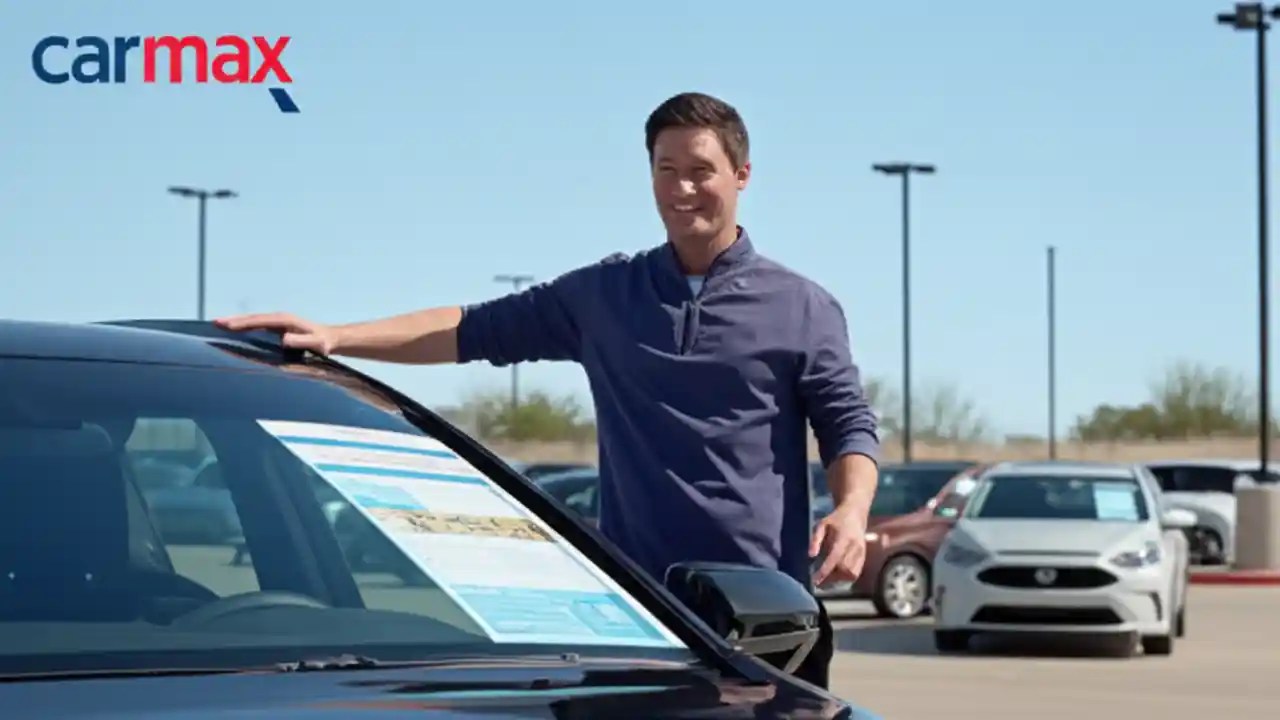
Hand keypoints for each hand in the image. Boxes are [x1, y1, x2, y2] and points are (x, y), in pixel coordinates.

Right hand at [213, 312, 339, 354]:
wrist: (332, 339)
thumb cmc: (324, 343)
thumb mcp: (316, 343)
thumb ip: (302, 341)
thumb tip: (284, 339)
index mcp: (285, 320)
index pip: (259, 321)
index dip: (243, 323)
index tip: (227, 325)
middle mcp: (279, 319)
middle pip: (252, 318)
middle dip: (233, 320)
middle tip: (215, 323)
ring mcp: (278, 323)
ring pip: (253, 321)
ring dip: (236, 322)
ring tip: (218, 325)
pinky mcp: (277, 328)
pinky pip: (257, 326)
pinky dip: (244, 327)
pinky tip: (234, 332)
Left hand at [809, 501, 869, 586]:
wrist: (855, 513)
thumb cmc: (836, 519)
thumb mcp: (822, 524)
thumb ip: (815, 539)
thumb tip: (811, 556)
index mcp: (844, 538)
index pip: (835, 558)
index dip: (825, 571)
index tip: (815, 580)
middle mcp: (855, 546)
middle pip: (844, 569)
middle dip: (831, 578)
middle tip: (818, 581)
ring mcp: (861, 552)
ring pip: (851, 573)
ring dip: (839, 579)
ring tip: (827, 579)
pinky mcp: (864, 556)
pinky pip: (857, 572)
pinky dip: (846, 577)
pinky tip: (837, 576)